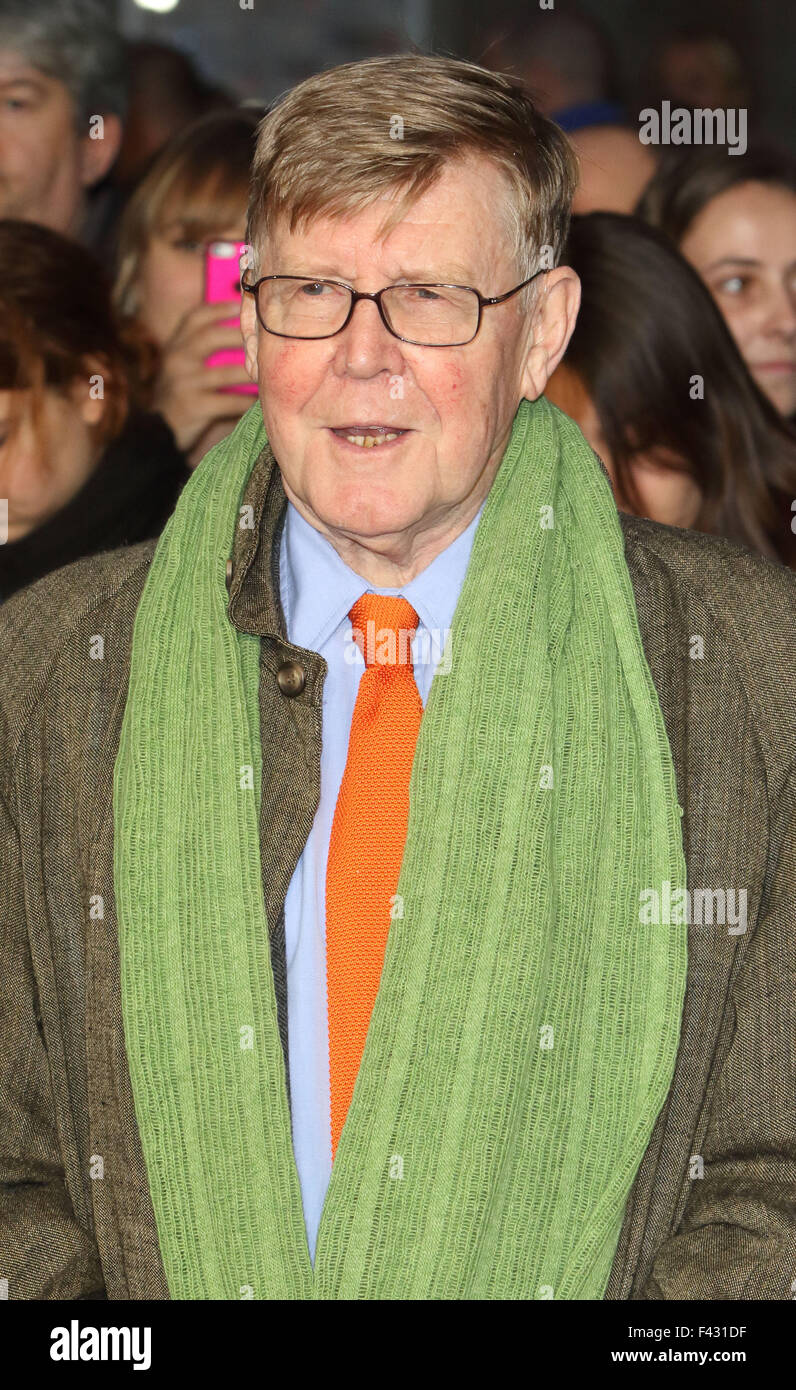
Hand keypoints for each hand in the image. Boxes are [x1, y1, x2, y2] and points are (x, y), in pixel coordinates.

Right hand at [152, 301, 255, 453]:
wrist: (157, 432)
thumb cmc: (178, 396)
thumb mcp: (181, 368)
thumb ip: (199, 350)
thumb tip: (242, 334)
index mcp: (175, 346)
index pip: (195, 318)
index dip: (219, 309)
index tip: (241, 305)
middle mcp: (177, 359)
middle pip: (211, 337)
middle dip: (241, 336)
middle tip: (265, 339)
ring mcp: (184, 383)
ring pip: (227, 372)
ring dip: (252, 373)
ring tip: (271, 372)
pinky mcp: (194, 406)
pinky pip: (230, 401)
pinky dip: (248, 402)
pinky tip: (262, 402)